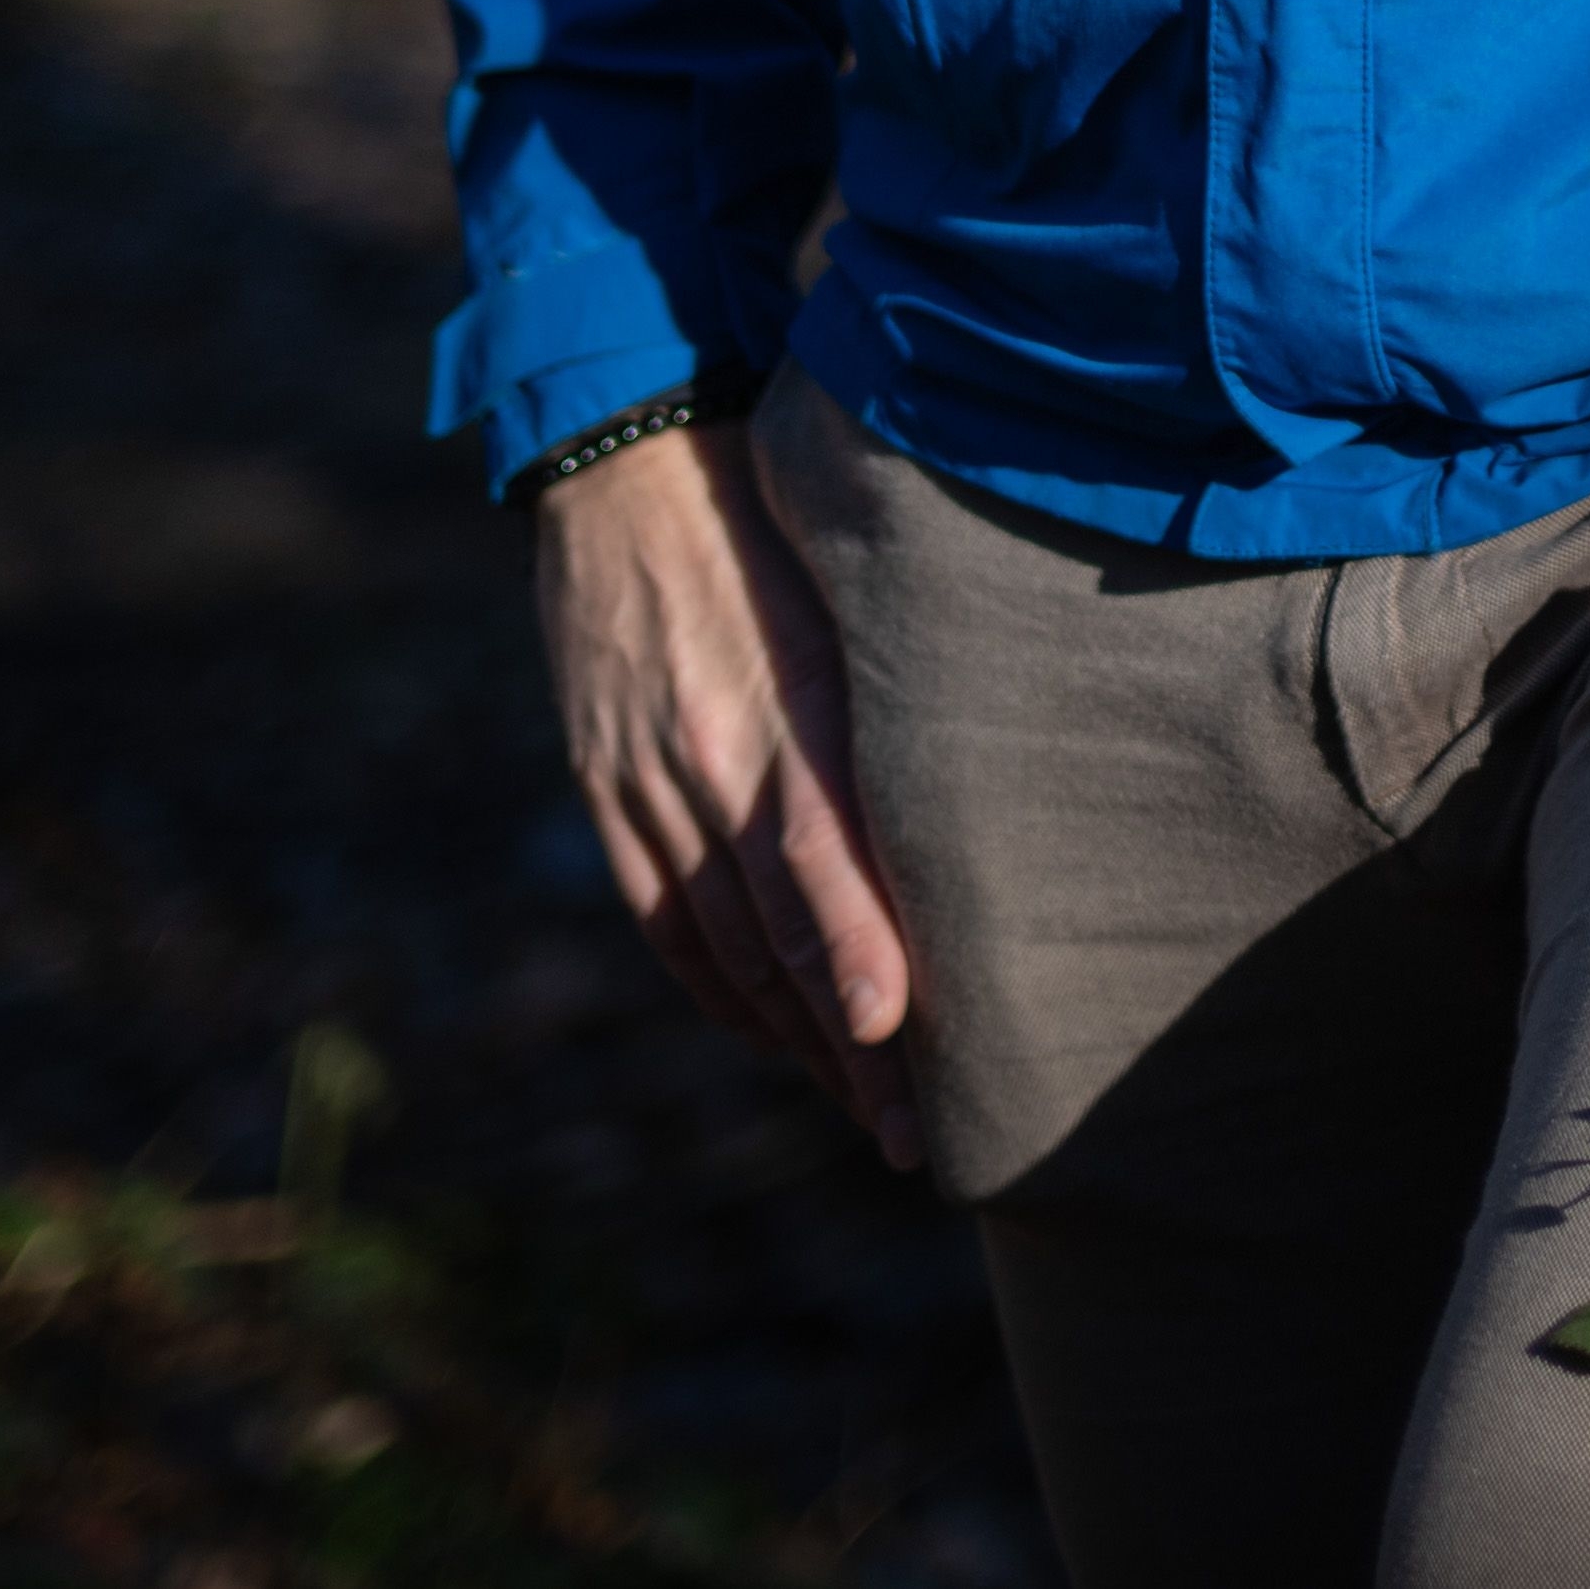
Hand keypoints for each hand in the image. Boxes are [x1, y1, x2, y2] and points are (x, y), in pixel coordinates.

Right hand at [529, 418, 918, 1161]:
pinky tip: (769, 1031)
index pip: (815, 845)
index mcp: (784, 691)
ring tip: (861, 1109)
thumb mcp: (845, 583)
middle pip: (775, 925)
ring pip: (718, 939)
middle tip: (914, 1134)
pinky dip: (717, 988)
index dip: (848, 943)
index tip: (885, 1029)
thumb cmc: (773, 508)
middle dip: (846, 1043)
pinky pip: (660, 914)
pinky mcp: (604, 782)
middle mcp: (709, 747)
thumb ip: (898, 691)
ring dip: (790, 1037)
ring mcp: (645, 773)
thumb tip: (985, 789)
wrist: (622, 456)